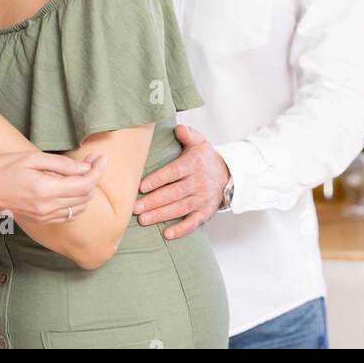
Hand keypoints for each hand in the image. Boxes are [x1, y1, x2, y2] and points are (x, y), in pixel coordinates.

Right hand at [0, 151, 107, 222]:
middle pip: (86, 197)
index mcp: (45, 190)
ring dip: (87, 191)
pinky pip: (68, 215)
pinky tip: (73, 188)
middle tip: (92, 161)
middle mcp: (47, 207)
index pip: (85, 184)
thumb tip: (85, 168)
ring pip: (79, 207)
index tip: (102, 158)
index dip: (98, 170)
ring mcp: (44, 216)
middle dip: (94, 178)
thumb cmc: (3, 169)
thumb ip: (61, 165)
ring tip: (83, 172)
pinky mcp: (41, 220)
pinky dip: (77, 202)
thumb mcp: (32, 158)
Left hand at [134, 125, 228, 239]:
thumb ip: (188, 134)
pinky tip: (167, 234)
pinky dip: (181, 229)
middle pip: (174, 193)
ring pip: (180, 208)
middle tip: (135, 207)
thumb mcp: (199, 142)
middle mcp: (199, 182)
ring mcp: (202, 199)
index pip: (174, 172)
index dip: (158, 179)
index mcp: (194, 164)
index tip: (142, 186)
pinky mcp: (205, 212)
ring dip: (161, 215)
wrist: (228, 175)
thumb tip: (178, 128)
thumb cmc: (205, 158)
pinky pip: (193, 222)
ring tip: (143, 219)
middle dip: (154, 201)